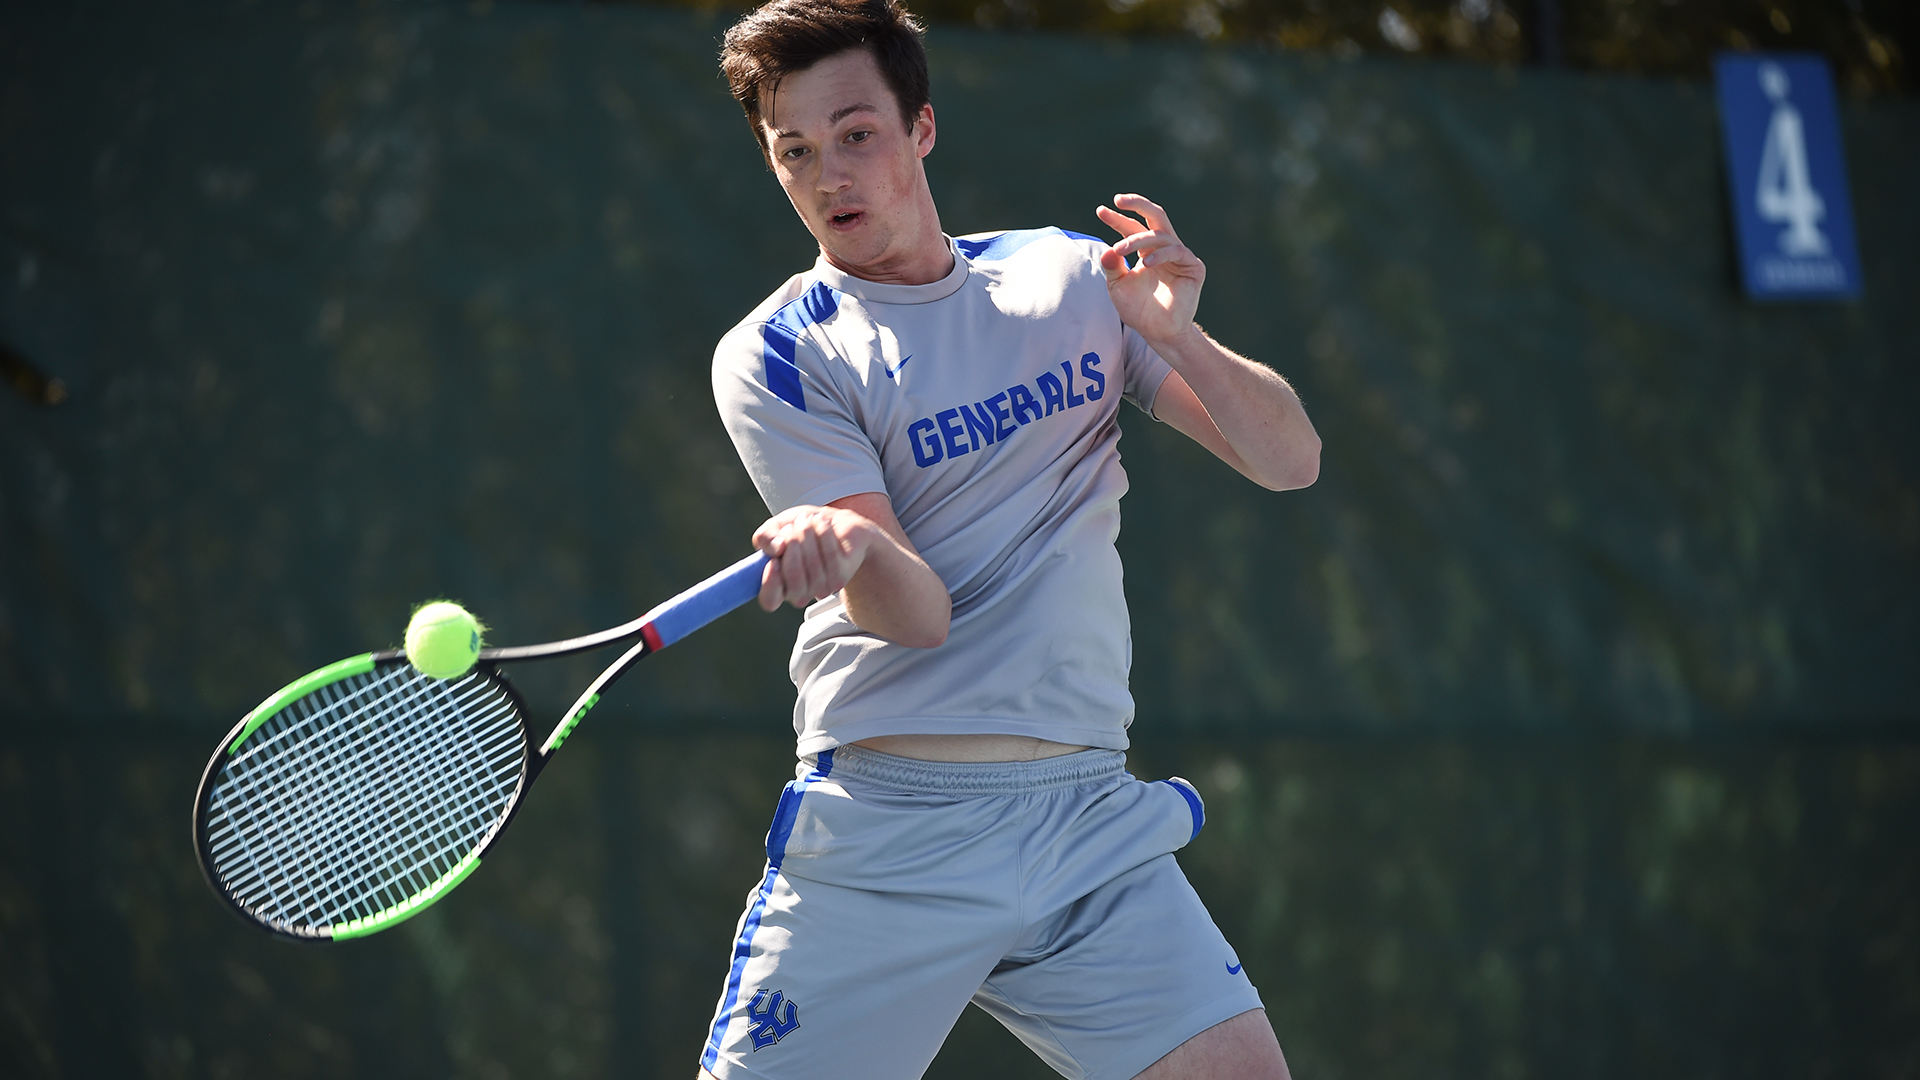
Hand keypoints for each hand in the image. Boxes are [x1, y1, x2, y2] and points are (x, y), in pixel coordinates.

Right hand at [751, 504, 875, 610]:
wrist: (836, 523)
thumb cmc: (802, 529)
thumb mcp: (777, 527)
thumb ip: (766, 536)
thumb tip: (776, 547)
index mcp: (779, 587)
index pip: (770, 600)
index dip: (770, 583)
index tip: (773, 561)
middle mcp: (800, 594)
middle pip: (793, 579)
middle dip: (791, 544)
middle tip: (790, 527)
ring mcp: (822, 589)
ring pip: (812, 564)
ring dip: (807, 533)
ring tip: (806, 520)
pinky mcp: (841, 577)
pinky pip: (830, 554)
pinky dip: (823, 532)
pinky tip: (822, 523)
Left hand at [1096, 193, 1204, 346]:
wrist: (1158, 333)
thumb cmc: (1139, 310)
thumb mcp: (1118, 286)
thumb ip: (1112, 267)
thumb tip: (1107, 250)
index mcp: (1146, 250)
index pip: (1132, 227)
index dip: (1117, 218)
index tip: (1100, 210)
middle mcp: (1164, 249)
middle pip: (1155, 216)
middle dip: (1138, 204)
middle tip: (1119, 200)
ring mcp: (1180, 256)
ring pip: (1160, 235)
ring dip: (1138, 239)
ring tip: (1121, 249)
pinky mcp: (1193, 267)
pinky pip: (1177, 251)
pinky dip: (1160, 255)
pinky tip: (1146, 264)